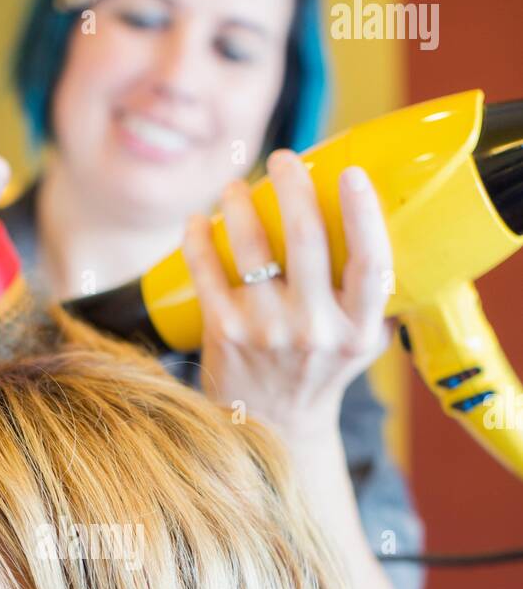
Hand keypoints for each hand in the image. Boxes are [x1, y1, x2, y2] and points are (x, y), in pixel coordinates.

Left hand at [181, 149, 394, 437]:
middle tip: (284, 159)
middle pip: (307, 240)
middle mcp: (314, 330)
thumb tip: (390, 223)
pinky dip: (199, 239)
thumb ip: (377, 296)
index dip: (363, 214)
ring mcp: (267, 332)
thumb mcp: (363, 342)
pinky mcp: (225, 334)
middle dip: (293, 187)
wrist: (271, 429)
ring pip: (252, 248)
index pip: (371, 264)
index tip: (352, 173)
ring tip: (237, 186)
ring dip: (240, 205)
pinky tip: (198, 220)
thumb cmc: (319, 372)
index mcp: (357, 329)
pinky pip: (207, 272)